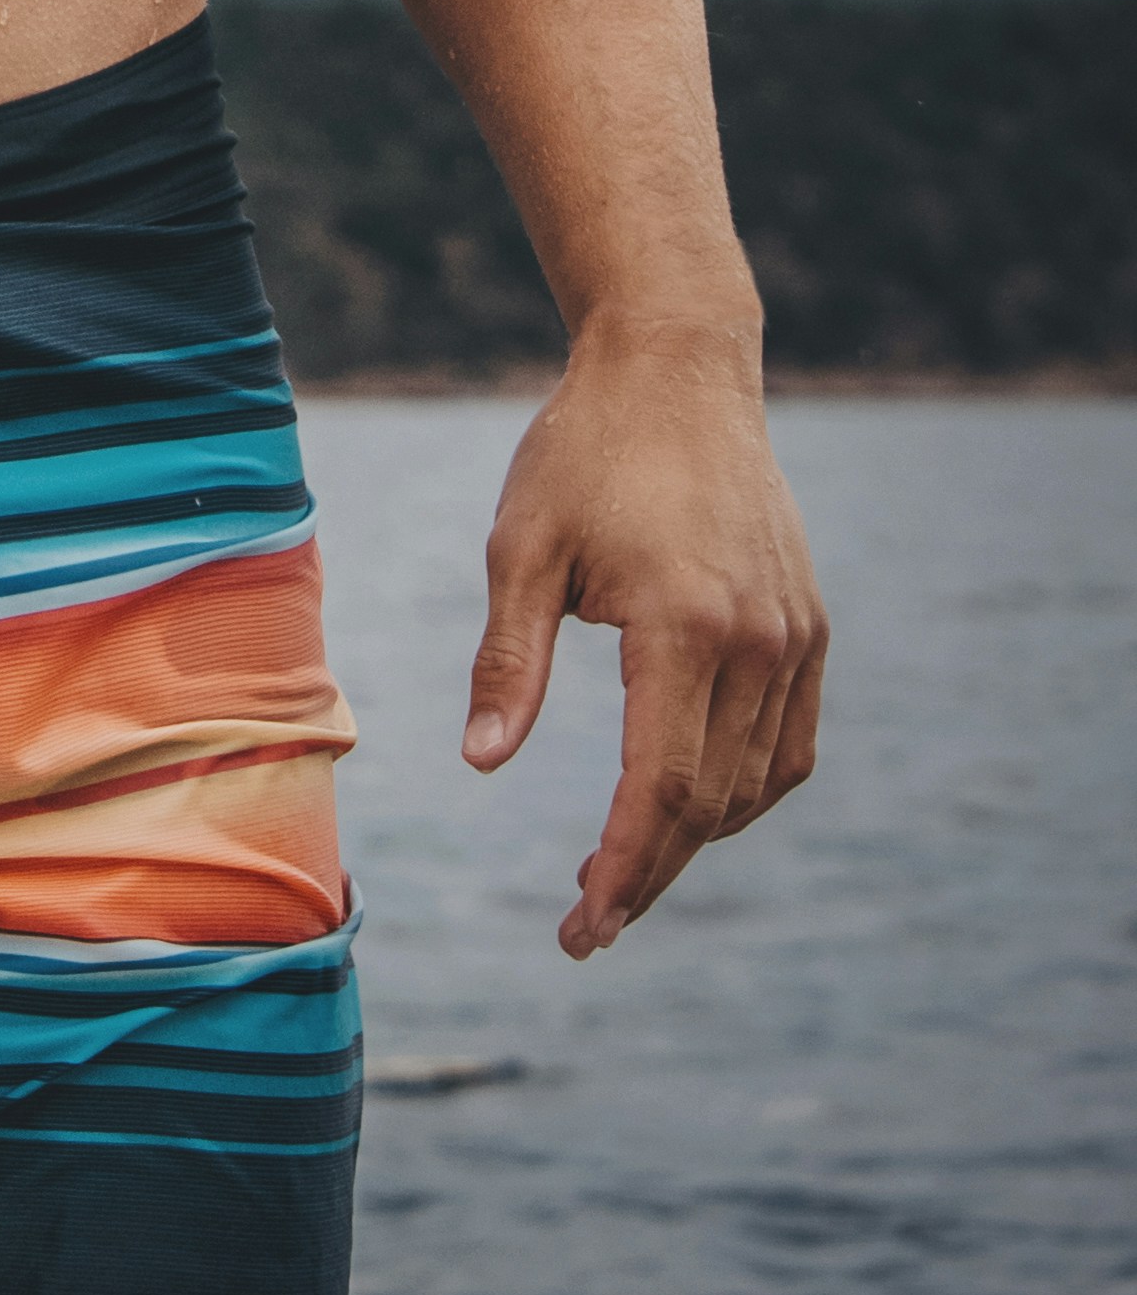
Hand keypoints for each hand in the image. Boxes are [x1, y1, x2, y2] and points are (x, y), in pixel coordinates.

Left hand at [461, 338, 825, 957]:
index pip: (658, 789)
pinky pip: (791, 745)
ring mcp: (795, 635)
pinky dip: (747, 792)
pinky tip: (692, 804)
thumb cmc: (583, 450)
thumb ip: (510, 661)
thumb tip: (482, 763)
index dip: (621, 870)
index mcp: (682, 625)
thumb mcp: (523, 545)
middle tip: (586, 923)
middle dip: (647, 873)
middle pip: (707, 803)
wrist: (677, 367)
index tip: (580, 928)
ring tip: (625, 864)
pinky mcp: (812, 624)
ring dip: (694, 839)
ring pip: (756, 784)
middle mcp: (756, 641)